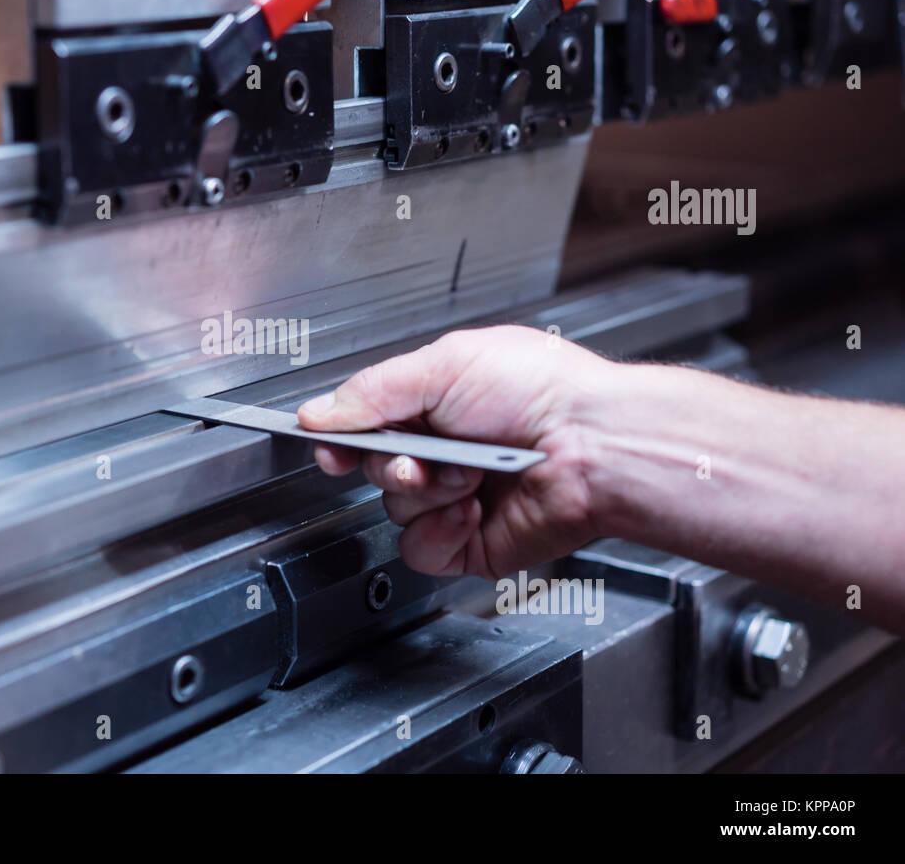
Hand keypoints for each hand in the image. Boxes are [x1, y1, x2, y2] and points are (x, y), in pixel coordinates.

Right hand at [297, 326, 609, 579]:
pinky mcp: (468, 542)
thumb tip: (320, 412)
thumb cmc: (545, 392)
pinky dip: (438, 531)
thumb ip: (373, 391)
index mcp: (435, 402)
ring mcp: (455, 498)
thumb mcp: (445, 365)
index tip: (332, 446)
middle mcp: (443, 451)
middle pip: (374, 469)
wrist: (595, 446)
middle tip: (421, 455)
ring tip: (469, 474)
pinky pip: (419, 550)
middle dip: (391, 464)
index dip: (342, 438)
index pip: (365, 425)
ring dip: (425, 493)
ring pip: (393, 509)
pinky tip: (470, 509)